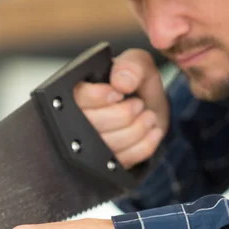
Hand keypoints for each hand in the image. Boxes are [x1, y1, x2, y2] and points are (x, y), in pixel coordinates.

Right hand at [74, 48, 169, 168]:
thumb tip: (120, 82)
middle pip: (90, 125)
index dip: (97, 97)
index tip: (118, 93)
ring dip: (136, 130)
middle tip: (139, 105)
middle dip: (122, 115)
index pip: (75, 98)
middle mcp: (78, 120)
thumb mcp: (139, 65)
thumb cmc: (137, 86)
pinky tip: (153, 132)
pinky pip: (122, 161)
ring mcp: (91, 146)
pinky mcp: (107, 163)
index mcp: (79, 91)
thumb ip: (132, 65)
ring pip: (107, 146)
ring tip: (149, 117)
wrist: (149, 110)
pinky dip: (143, 146)